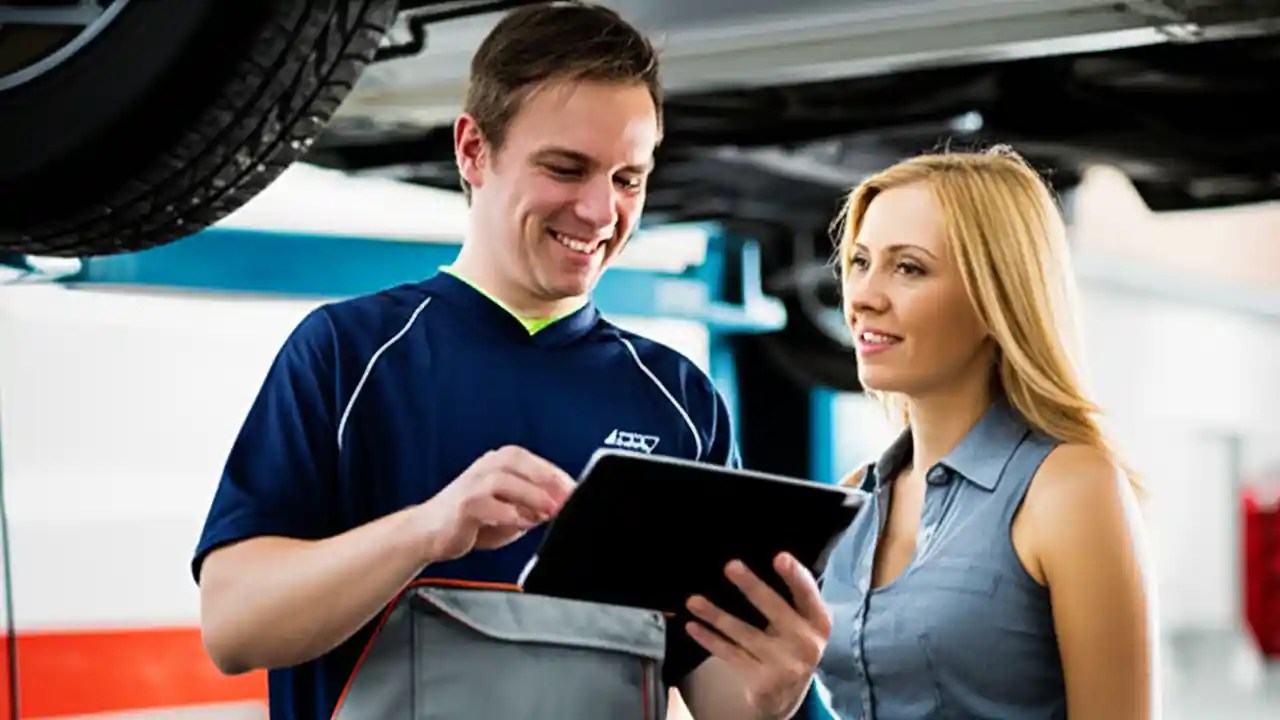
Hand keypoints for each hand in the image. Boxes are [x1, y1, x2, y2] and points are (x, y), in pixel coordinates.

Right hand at [413, 446, 575, 562]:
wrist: (428, 533)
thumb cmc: (470, 520)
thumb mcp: (510, 512)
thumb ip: (533, 507)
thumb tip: (559, 507)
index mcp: (498, 464)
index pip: (532, 461)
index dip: (556, 474)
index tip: (575, 490)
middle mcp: (484, 468)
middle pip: (518, 461)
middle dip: (546, 478)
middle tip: (565, 498)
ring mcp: (471, 484)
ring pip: (503, 480)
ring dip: (530, 495)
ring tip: (549, 511)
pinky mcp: (462, 505)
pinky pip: (485, 504)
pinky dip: (505, 512)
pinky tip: (519, 522)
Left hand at [685, 553, 830, 719]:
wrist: (789, 694)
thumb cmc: (791, 642)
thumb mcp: (803, 621)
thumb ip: (792, 594)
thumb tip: (760, 557)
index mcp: (818, 622)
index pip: (807, 594)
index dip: (795, 576)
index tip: (779, 557)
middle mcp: (805, 644)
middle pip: (775, 610)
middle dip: (752, 587)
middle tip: (731, 566)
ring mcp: (784, 665)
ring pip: (744, 634)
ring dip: (716, 615)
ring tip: (693, 601)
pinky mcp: (762, 681)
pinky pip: (730, 654)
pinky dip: (710, 640)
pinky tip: (693, 626)